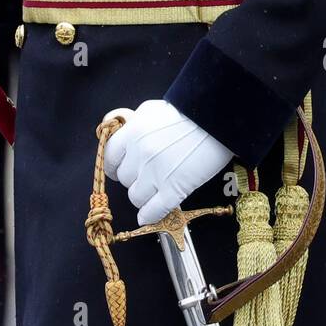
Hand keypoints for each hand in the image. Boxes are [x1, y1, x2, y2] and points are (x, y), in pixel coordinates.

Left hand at [103, 99, 232, 226]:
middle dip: (134, 178)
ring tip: (156, 189)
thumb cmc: (187, 111)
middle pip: (124, 179)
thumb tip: (123, 140)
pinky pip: (152, 211)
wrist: (216, 119)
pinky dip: (150, 215)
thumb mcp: (152, 110)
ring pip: (135, 197)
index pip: (109, 158)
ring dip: (144, 196)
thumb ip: (133, 126)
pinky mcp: (174, 189)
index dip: (116, 166)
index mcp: (132, 133)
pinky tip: (150, 215)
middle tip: (148, 174)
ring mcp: (155, 173)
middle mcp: (140, 154)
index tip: (121, 170)